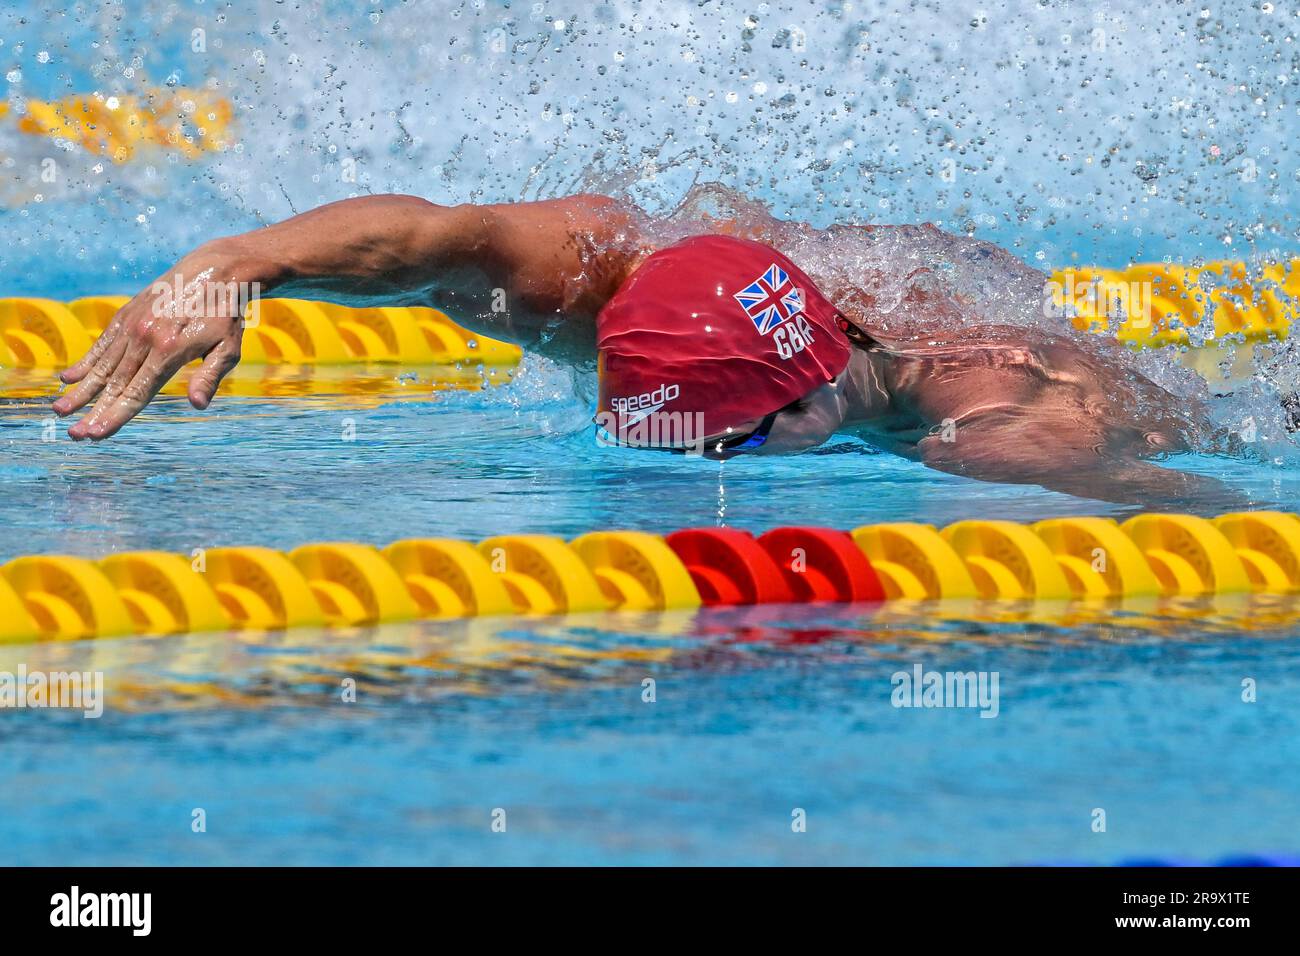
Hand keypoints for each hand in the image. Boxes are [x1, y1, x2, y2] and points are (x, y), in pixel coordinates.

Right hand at [53, 244, 253, 439]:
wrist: (214, 270)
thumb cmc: (225, 315)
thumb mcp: (228, 348)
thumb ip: (210, 376)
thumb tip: (197, 405)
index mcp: (170, 350)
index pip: (137, 392)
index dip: (115, 416)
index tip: (96, 435)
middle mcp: (145, 338)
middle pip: (115, 383)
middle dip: (93, 411)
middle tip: (73, 435)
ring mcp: (132, 325)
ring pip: (103, 365)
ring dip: (81, 390)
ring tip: (60, 410)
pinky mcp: (126, 315)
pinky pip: (102, 343)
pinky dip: (85, 362)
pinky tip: (68, 379)